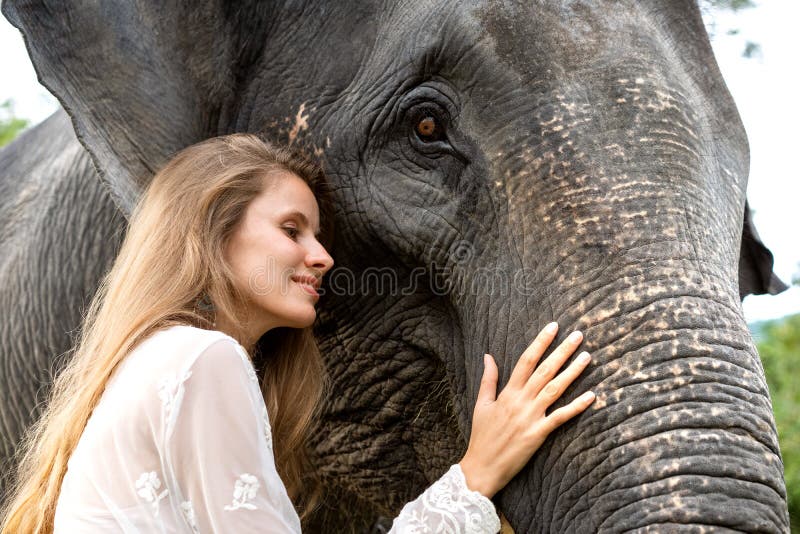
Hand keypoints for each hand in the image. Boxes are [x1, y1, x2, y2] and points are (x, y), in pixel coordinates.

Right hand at [458, 322, 594, 498]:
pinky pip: (560, 418)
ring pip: (555, 389)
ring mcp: (530, 417)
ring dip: (573, 372)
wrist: (482, 466)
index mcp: (507, 392)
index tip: (553, 327)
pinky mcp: (538, 434)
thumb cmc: (482, 436)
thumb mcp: (481, 404)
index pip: (526, 360)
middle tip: (578, 335)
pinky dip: (576, 407)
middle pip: (545, 370)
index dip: (540, 342)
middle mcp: (520, 401)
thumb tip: (488, 355)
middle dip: (562, 351)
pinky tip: (591, 396)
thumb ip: (488, 379)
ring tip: (587, 357)